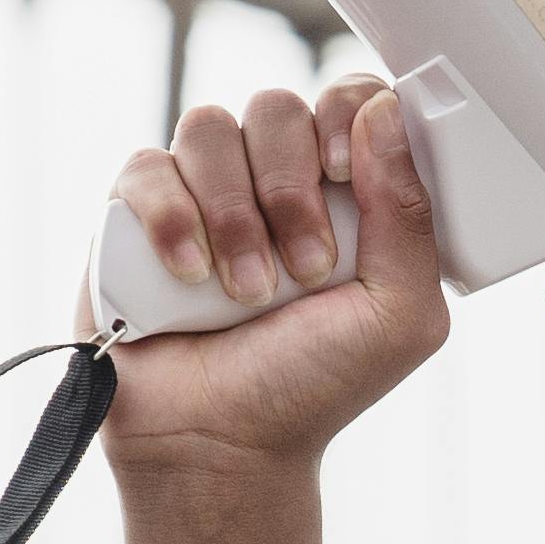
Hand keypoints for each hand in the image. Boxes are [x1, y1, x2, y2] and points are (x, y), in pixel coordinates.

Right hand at [96, 81, 451, 481]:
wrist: (220, 444)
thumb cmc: (312, 385)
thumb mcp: (399, 315)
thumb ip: (410, 216)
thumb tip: (385, 111)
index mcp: (343, 192)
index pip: (347, 100)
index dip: (345, 116)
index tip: (345, 175)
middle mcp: (271, 179)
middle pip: (276, 107)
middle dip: (291, 188)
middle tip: (305, 270)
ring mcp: (200, 191)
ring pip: (209, 128)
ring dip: (235, 214)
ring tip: (247, 293)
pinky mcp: (134, 213)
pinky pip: (146, 168)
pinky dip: (171, 220)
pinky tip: (190, 279)